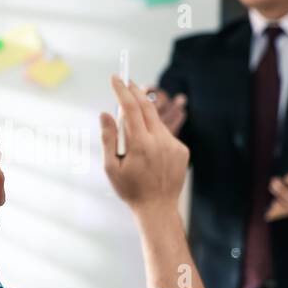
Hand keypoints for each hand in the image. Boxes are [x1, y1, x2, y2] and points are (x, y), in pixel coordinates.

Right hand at [100, 75, 188, 214]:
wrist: (158, 209)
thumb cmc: (130, 190)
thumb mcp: (111, 167)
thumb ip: (108, 138)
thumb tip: (105, 114)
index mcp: (141, 145)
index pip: (131, 109)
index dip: (122, 90)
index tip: (116, 78)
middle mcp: (160, 142)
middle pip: (147, 107)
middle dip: (135, 92)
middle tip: (126, 83)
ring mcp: (173, 145)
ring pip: (156, 122)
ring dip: (144, 118)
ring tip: (133, 131)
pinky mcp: (182, 151)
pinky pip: (165, 135)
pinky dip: (155, 135)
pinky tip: (148, 153)